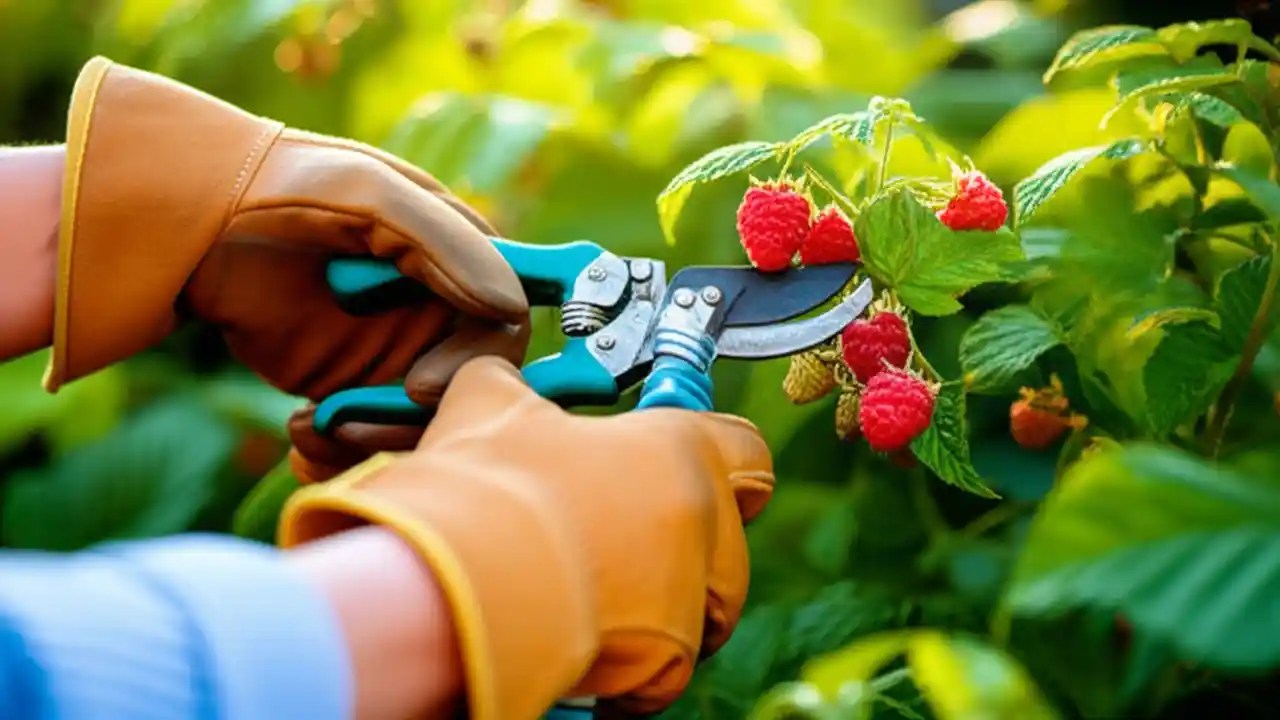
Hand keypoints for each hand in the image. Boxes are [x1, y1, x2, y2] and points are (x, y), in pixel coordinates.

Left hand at [47, 56, 529, 477]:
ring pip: (414, 427)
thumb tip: (509, 309)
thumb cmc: (285, 185)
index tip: (420, 386)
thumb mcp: (370, 194)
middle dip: (412, 420)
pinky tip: (300, 435)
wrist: (187, 220)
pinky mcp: (342, 385)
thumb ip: (447, 244)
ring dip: (369, 440)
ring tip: (312, 427)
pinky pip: (362, 437)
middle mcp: (433, 313)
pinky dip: (334, 450)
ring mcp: (389, 354)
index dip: (476, 366)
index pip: (502, 330)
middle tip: (349, 419)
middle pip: (462, 394)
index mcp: (457, 261)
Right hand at [278, 356, 775, 719]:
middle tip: (624, 551)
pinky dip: (635, 671)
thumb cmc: (481, 492)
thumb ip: (509, 388)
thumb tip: (493, 378)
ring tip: (603, 606)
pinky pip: (666, 673)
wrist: (455, 582)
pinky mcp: (664, 662)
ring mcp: (688, 595)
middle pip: (729, 543)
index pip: (748, 450)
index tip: (698, 472)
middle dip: (688, 552)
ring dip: (668, 611)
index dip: (729, 462)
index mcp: (678, 450)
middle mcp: (701, 521)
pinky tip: (586, 653)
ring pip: (705, 611)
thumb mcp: (490, 409)